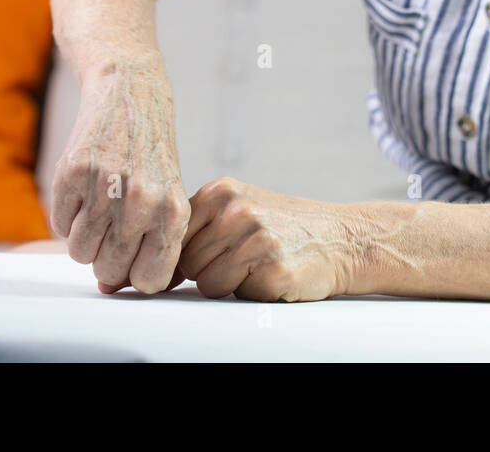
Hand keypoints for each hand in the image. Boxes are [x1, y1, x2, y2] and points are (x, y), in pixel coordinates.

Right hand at [50, 49, 190, 294]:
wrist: (130, 94)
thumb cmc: (151, 152)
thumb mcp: (168, 195)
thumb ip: (149, 243)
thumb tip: (111, 287)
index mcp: (172, 212)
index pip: (149, 280)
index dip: (137, 275)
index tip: (134, 260)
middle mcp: (141, 203)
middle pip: (110, 270)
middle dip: (108, 258)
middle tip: (113, 228)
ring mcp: (105, 188)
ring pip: (80, 253)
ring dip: (84, 238)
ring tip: (99, 209)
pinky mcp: (72, 173)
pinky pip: (58, 225)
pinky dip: (67, 216)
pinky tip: (85, 190)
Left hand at [178, 177, 361, 301]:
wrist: (341, 238)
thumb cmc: (286, 227)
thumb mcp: (241, 206)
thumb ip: (200, 223)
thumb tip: (148, 259)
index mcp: (221, 192)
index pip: (172, 236)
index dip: (183, 255)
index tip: (201, 259)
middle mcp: (235, 211)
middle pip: (187, 263)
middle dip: (209, 269)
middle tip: (243, 259)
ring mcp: (254, 239)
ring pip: (207, 284)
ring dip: (230, 284)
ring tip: (258, 265)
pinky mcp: (271, 269)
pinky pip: (237, 297)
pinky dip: (253, 293)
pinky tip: (274, 274)